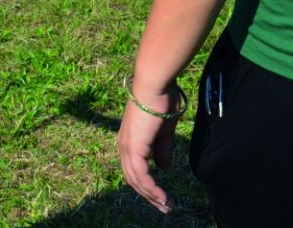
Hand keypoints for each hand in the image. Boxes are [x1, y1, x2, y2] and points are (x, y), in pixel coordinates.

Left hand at [117, 82, 182, 214]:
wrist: (155, 85)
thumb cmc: (160, 101)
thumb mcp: (164, 131)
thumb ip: (162, 150)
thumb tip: (164, 168)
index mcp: (130, 141)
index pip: (135, 169)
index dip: (147, 184)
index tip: (162, 195)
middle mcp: (124, 146)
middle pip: (134, 179)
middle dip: (150, 195)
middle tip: (166, 207)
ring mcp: (127, 147)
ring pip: (136, 181)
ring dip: (153, 196)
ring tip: (168, 206)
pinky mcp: (134, 148)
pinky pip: (142, 176)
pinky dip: (152, 189)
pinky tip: (163, 197)